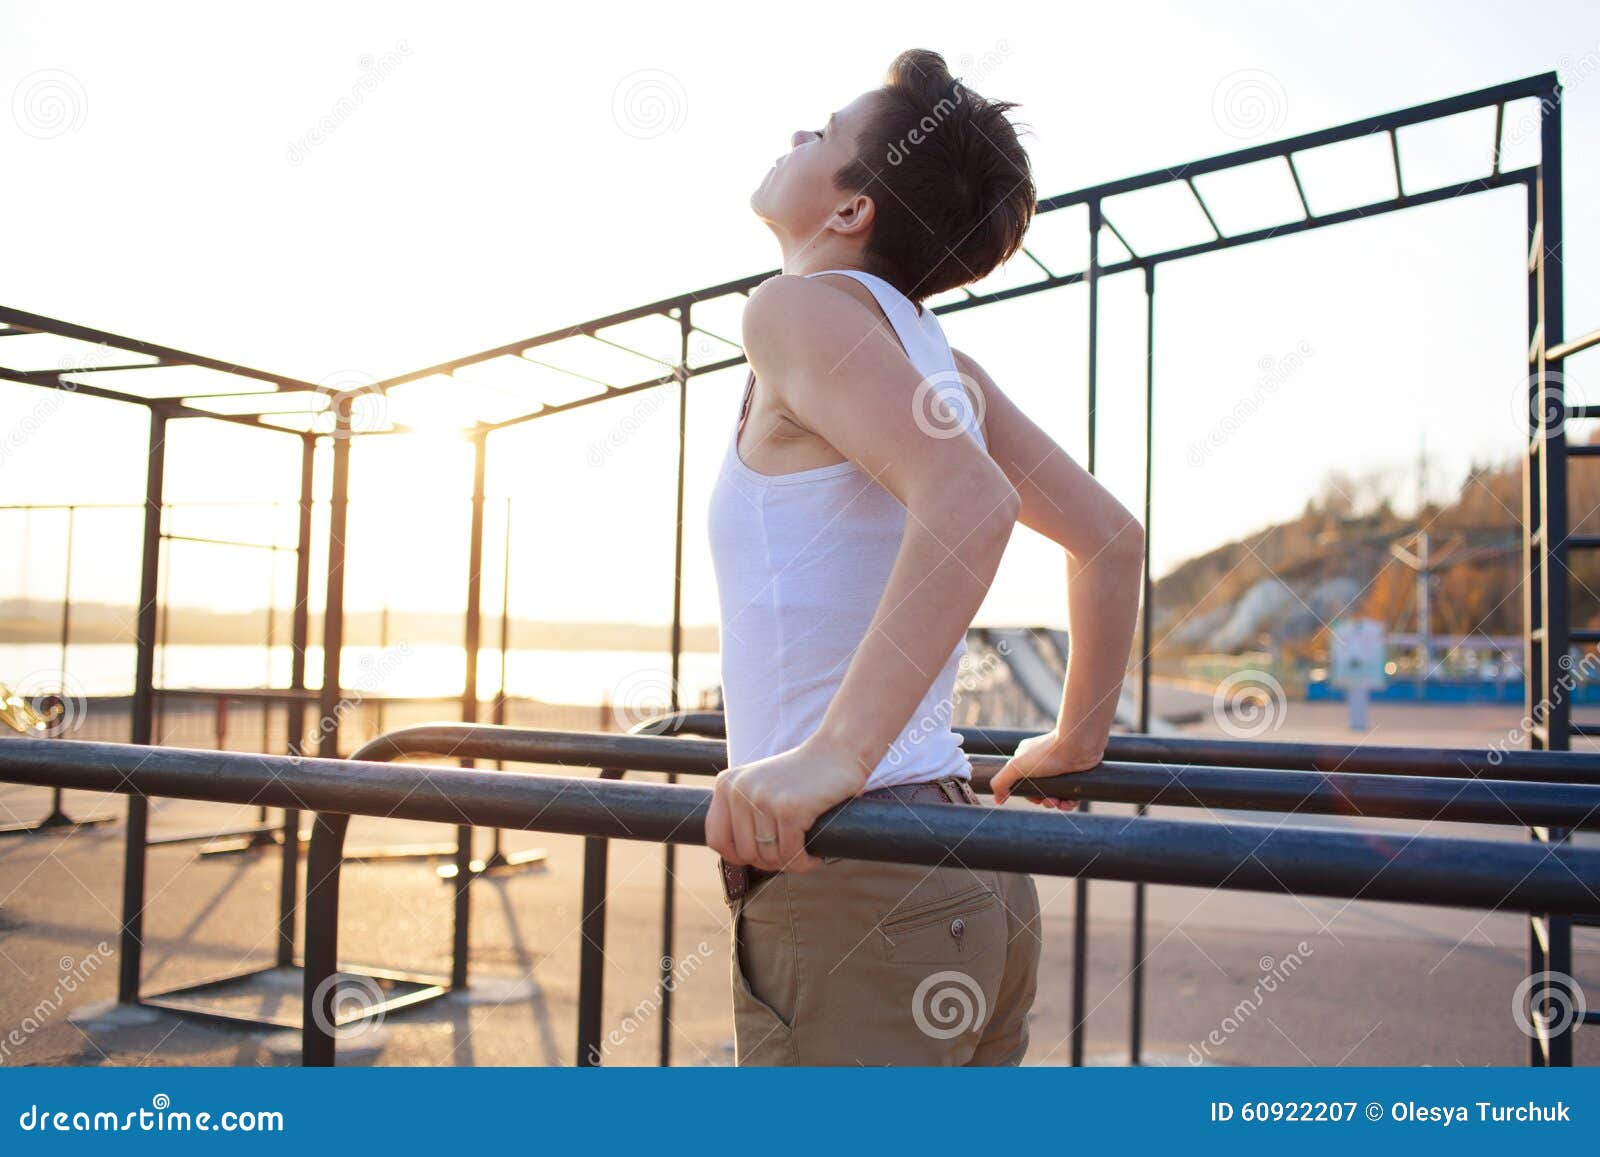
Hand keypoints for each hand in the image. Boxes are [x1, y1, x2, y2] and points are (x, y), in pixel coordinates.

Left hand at [704, 737, 869, 873]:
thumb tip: (732, 857)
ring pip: (770, 857)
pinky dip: (805, 862)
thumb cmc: (801, 776)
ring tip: (804, 853)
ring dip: (790, 863)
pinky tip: (814, 856)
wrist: (837, 751)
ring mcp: (763, 799)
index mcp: (726, 785)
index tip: (759, 856)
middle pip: (745, 853)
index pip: (716, 838)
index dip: (736, 856)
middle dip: (770, 862)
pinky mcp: (789, 810)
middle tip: (791, 854)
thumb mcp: (758, 786)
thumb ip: (740, 813)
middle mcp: (739, 790)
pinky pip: (792, 854)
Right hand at [989, 727, 1106, 808]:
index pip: (1023, 782)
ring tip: (1059, 803)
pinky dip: (1068, 802)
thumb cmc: (1046, 754)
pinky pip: (1070, 794)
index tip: (1033, 796)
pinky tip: (1069, 802)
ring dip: (1056, 803)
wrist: (1077, 747)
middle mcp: (1043, 762)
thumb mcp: (1015, 767)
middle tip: (1048, 801)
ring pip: (1055, 794)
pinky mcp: (1074, 775)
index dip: (1028, 794)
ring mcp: (1060, 768)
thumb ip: (1001, 782)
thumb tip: (997, 800)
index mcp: (1027, 758)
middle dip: (1043, 800)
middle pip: (1040, 790)